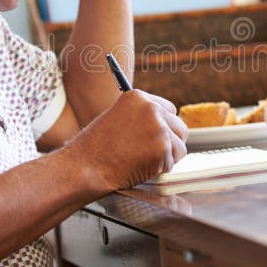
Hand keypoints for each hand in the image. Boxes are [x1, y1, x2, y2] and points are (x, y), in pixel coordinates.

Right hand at [67, 89, 188, 191]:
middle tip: (152, 153)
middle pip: (180, 126)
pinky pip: (172, 162)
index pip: (169, 109)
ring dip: (167, 157)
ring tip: (142, 160)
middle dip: (170, 142)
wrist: (85, 167)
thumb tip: (166, 124)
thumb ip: (141, 117)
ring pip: (180, 146)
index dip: (164, 125)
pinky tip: (140, 167)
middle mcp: (151, 108)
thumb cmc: (96, 148)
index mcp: (138, 97)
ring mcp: (159, 128)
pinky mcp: (162, 148)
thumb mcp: (117, 118)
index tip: (155, 137)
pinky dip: (160, 170)